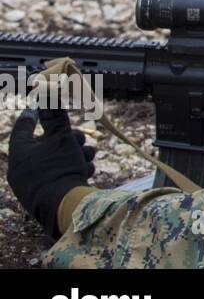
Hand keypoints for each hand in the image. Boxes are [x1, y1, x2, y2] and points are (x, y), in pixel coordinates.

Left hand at [7, 109, 96, 237]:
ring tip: (89, 155)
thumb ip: (55, 114)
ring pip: (56, 159)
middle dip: (68, 138)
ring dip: (75, 154)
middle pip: (46, 144)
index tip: (41, 105)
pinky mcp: (44, 196)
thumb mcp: (61, 136)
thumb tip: (49, 90)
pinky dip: (73, 170)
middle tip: (81, 138)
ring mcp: (32, 185)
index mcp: (19, 152)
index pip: (23, 126)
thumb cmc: (58, 169)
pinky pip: (59, 176)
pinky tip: (86, 171)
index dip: (34, 113)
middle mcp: (22, 168)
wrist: (64, 208)